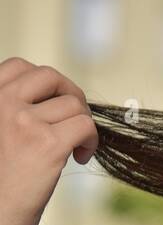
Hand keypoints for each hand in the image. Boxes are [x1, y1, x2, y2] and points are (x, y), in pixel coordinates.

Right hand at [0, 57, 97, 224]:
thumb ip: (14, 114)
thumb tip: (55, 104)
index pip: (20, 66)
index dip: (46, 84)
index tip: (53, 108)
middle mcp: (3, 103)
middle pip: (50, 76)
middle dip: (71, 95)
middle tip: (75, 123)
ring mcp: (25, 121)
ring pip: (73, 104)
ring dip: (83, 124)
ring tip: (76, 149)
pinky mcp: (48, 145)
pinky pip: (85, 125)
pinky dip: (91, 140)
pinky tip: (81, 157)